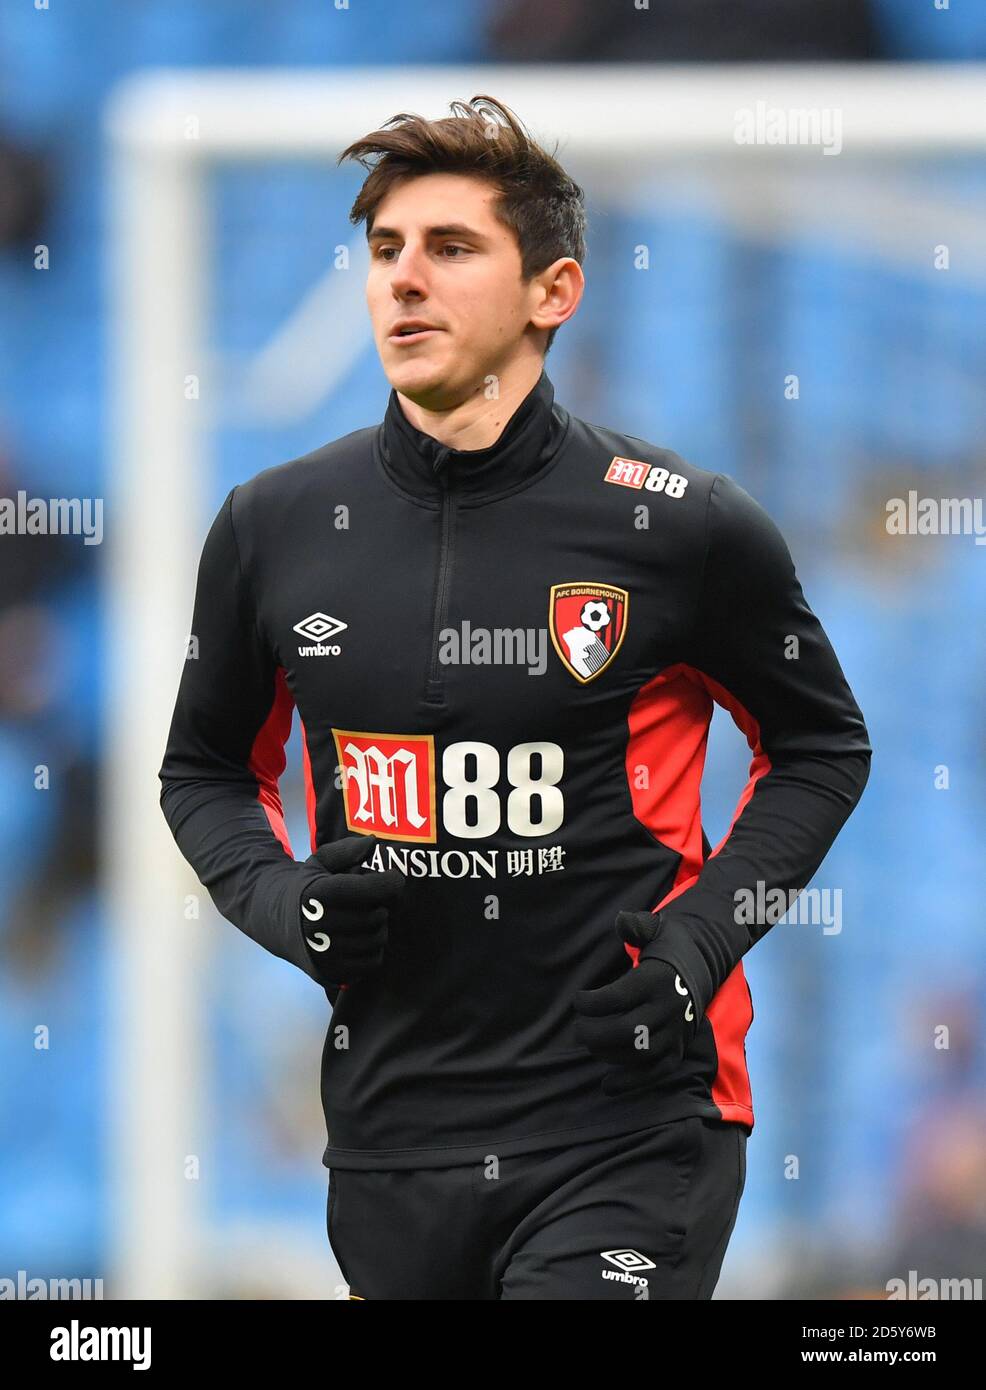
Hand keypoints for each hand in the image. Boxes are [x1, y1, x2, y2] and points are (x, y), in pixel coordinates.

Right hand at [298, 834, 404, 984]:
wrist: (275, 922)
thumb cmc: (308, 888)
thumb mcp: (320, 861)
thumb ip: (347, 850)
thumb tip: (373, 842)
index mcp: (319, 894)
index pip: (372, 889)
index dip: (390, 883)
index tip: (392, 879)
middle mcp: (320, 926)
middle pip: (378, 916)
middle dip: (381, 906)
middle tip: (373, 901)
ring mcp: (324, 954)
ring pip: (378, 940)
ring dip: (379, 928)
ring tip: (366, 918)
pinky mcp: (330, 973)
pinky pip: (373, 962)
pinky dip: (374, 950)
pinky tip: (361, 938)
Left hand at [572, 910, 698, 1095]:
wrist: (703, 966)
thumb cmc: (666, 948)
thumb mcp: (654, 929)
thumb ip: (636, 926)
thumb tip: (622, 921)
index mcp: (657, 980)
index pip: (619, 998)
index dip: (592, 1003)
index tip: (578, 1001)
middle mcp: (669, 1008)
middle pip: (626, 1030)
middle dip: (595, 1033)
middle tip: (579, 1029)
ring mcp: (676, 1033)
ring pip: (639, 1053)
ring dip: (608, 1054)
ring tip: (592, 1044)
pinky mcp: (678, 1050)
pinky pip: (656, 1073)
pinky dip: (631, 1083)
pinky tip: (608, 1086)